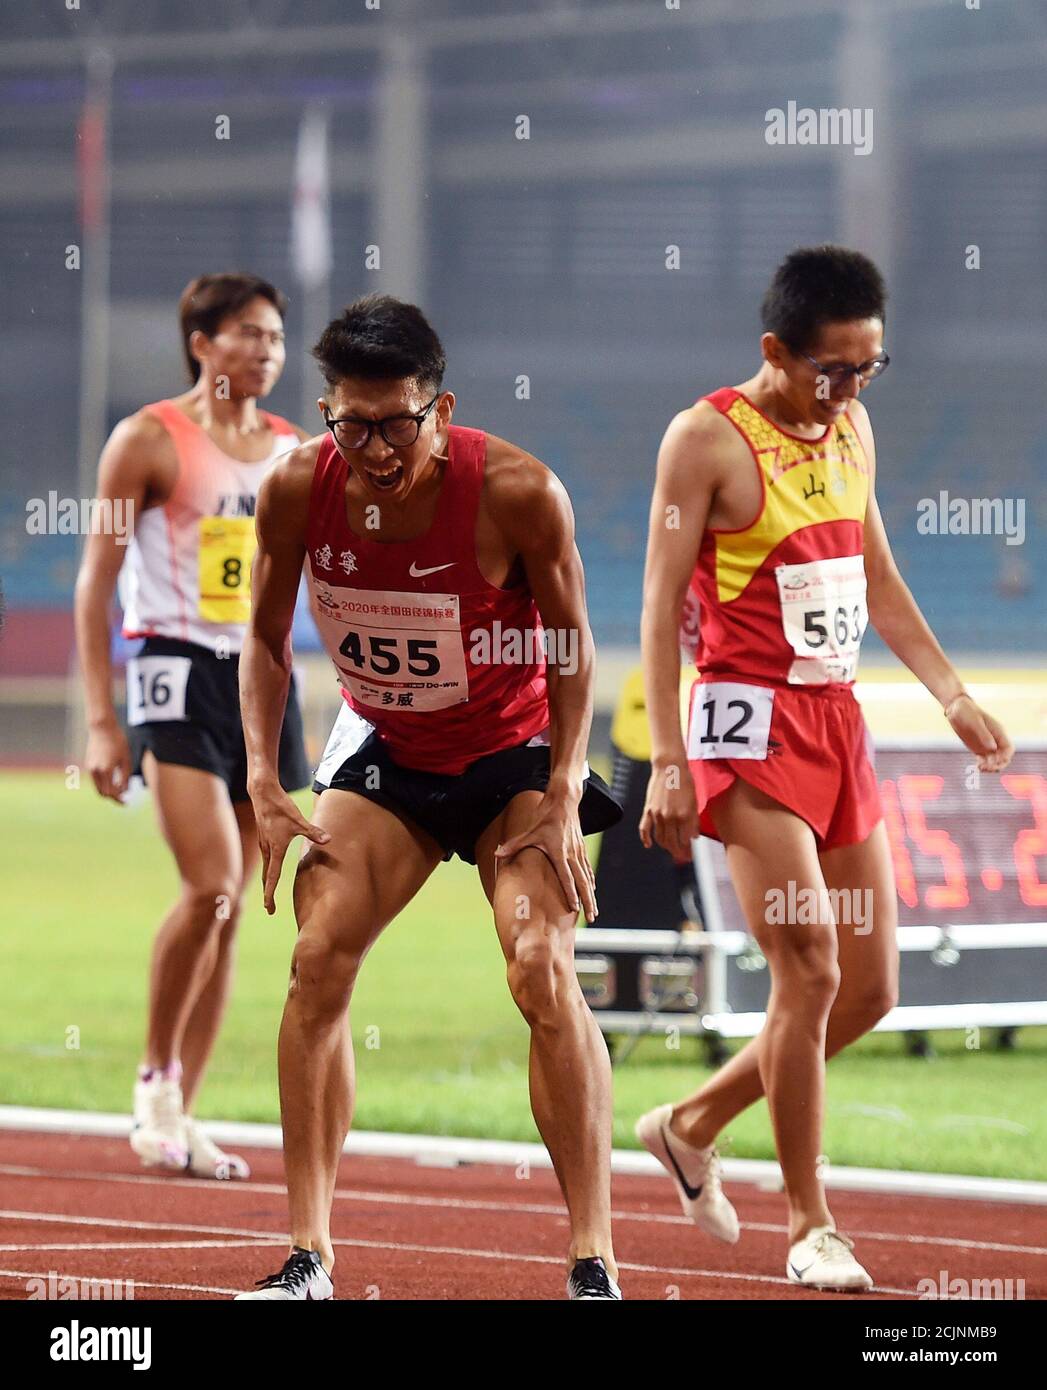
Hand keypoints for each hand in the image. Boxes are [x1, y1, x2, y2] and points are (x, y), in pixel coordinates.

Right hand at [85, 721, 131, 802]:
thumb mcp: (126, 759)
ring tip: (119, 791)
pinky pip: (96, 780)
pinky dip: (103, 784)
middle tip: (123, 799)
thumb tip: (125, 791)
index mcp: (106, 770)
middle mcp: (96, 771)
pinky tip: (112, 781)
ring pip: (98, 788)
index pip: (111, 792)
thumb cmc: (118, 741)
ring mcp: (90, 768)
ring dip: (107, 791)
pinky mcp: (88, 764)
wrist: (102, 728)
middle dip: (113, 797)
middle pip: (103, 793)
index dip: (119, 799)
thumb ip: (126, 776)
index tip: (127, 802)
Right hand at [250, 779, 330, 913]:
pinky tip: (272, 869)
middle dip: (268, 893)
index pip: (272, 878)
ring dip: (267, 882)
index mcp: (275, 849)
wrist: (262, 793)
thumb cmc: (280, 807)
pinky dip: (267, 870)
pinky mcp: (263, 838)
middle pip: (267, 877)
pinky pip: (265, 859)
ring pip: (265, 868)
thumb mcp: (298, 820)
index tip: (269, 908)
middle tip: (269, 909)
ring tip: (270, 893)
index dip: (271, 894)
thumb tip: (328, 840)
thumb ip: (313, 832)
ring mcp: (263, 844)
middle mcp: (267, 850)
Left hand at [494, 795, 597, 923]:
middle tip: (592, 917)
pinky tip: (592, 889)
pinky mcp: (581, 848)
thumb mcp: (529, 831)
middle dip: (587, 901)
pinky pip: (587, 868)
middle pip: (582, 882)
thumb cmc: (545, 817)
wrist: (564, 801)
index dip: (571, 893)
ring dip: (591, 895)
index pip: (566, 877)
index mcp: (559, 852)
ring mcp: (578, 852)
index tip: (575, 908)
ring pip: (587, 878)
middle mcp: (572, 854)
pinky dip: (590, 881)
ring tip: (594, 911)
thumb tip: (497, 852)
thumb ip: (514, 845)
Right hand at [639, 757, 698, 858]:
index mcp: (684, 815)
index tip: (691, 855)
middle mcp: (670, 817)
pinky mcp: (648, 810)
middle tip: (683, 858)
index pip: (685, 841)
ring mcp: (657, 814)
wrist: (669, 767)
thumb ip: (694, 821)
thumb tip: (694, 837)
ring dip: (666, 847)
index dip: (688, 850)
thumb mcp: (695, 801)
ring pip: (660, 838)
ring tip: (671, 851)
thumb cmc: (684, 780)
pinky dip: (645, 838)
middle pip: (672, 843)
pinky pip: (645, 828)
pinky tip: (648, 844)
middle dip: (678, 853)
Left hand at [945, 695, 1013, 772]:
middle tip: (988, 768)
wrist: (956, 709)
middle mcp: (995, 740)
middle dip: (998, 764)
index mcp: (998, 732)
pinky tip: (978, 767)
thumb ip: (984, 734)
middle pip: (1003, 757)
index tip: (998, 761)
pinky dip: (983, 765)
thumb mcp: (975, 722)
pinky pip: (984, 760)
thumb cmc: (967, 712)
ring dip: (991, 767)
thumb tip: (993, 748)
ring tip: (981, 768)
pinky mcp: (978, 748)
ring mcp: (987, 745)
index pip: (1008, 748)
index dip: (1006, 756)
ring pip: (994, 760)